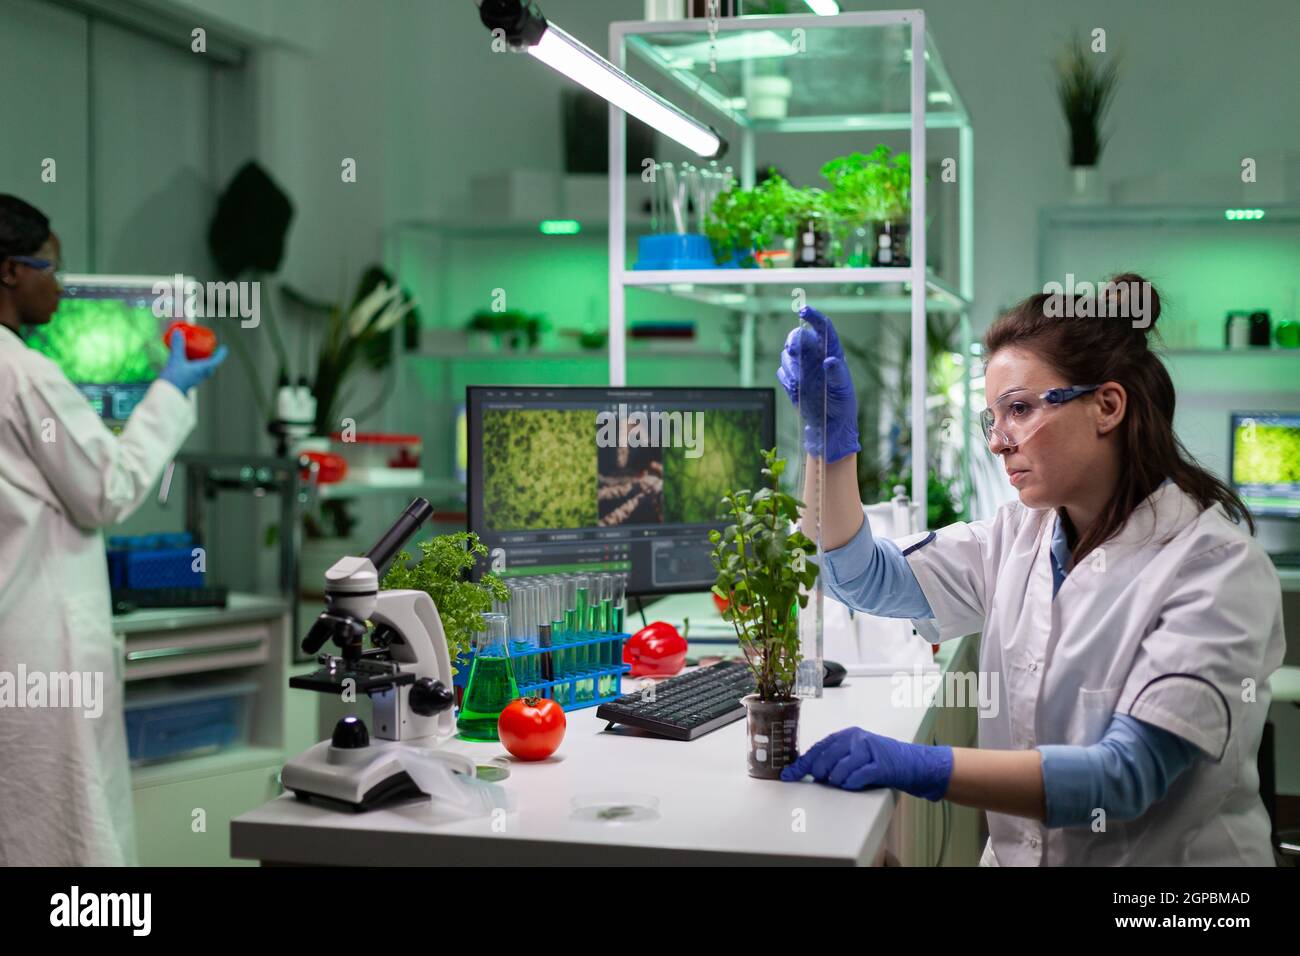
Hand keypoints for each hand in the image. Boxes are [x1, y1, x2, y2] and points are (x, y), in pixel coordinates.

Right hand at [160, 330, 227, 394]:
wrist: (166, 395)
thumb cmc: (174, 378)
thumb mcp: (175, 359)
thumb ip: (177, 345)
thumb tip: (178, 331)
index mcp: (202, 370)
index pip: (216, 361)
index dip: (221, 354)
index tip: (224, 348)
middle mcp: (199, 376)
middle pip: (209, 367)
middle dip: (211, 360)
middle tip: (209, 353)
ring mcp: (192, 380)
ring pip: (201, 371)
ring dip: (200, 364)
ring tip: (196, 356)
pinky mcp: (184, 382)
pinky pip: (191, 373)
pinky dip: (190, 367)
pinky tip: (182, 364)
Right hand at [776, 306, 859, 462]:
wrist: (830, 430)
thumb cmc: (842, 407)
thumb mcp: (844, 390)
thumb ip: (837, 374)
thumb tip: (829, 360)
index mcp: (832, 354)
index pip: (823, 328)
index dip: (813, 317)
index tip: (804, 311)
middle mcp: (816, 358)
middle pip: (799, 339)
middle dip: (794, 343)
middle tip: (793, 352)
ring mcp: (803, 369)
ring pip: (787, 356)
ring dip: (790, 366)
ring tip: (800, 383)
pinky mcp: (792, 382)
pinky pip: (782, 373)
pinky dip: (786, 380)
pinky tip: (796, 392)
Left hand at [780, 726, 952, 800]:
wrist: (913, 763)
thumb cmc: (881, 761)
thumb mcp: (855, 754)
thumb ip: (835, 758)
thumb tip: (809, 771)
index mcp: (847, 734)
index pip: (817, 748)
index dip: (801, 764)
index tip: (788, 775)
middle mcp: (855, 738)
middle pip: (824, 760)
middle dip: (823, 775)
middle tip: (831, 780)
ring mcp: (868, 750)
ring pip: (838, 771)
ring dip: (840, 782)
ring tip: (849, 781)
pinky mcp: (879, 765)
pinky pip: (856, 778)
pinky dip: (852, 784)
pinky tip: (855, 783)